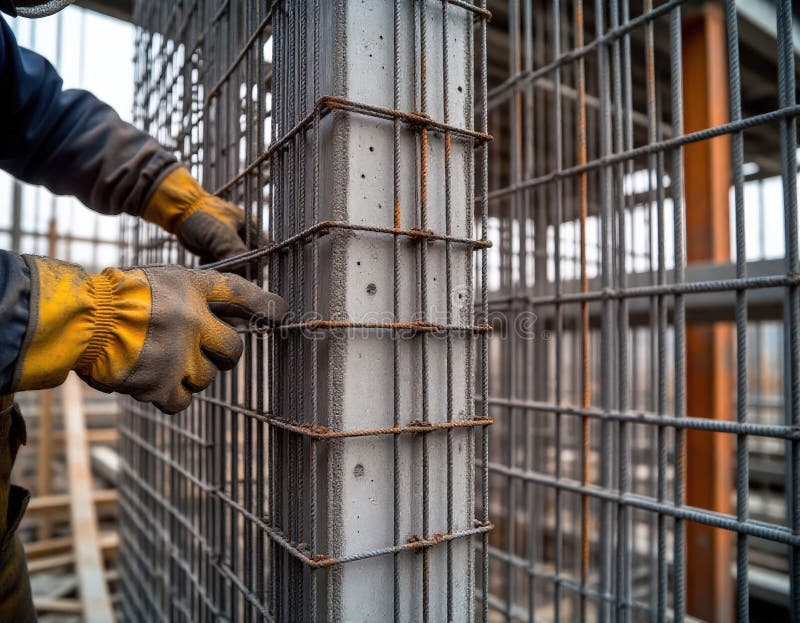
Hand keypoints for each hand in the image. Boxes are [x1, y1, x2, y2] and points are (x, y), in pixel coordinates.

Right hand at [12, 256, 286, 413]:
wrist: (81, 322)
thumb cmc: (116, 298)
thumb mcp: (160, 280)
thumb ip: (195, 296)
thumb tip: (229, 315)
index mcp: (192, 290)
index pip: (241, 293)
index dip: (266, 304)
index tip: (280, 312)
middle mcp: (194, 323)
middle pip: (234, 350)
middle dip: (223, 353)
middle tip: (200, 349)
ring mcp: (179, 356)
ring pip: (207, 377)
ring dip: (191, 374)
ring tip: (162, 361)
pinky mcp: (161, 385)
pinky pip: (183, 401)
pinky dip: (173, 395)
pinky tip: (156, 381)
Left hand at [143, 166, 259, 266]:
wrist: (177, 209)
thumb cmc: (202, 216)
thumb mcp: (221, 234)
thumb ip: (235, 252)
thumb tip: (243, 270)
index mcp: (252, 230)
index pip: (262, 255)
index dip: (253, 266)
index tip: (238, 271)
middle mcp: (245, 237)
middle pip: (248, 263)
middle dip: (234, 268)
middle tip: (219, 268)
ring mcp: (231, 244)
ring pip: (234, 266)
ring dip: (223, 268)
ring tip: (208, 261)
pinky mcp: (218, 250)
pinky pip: (222, 265)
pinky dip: (214, 266)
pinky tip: (203, 260)